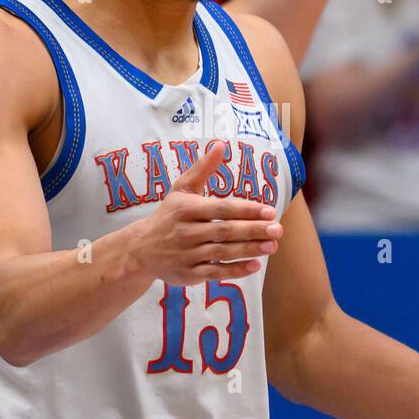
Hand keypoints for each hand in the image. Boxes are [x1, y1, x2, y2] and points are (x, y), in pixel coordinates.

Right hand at [132, 141, 281, 285]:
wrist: (140, 250)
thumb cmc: (168, 216)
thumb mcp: (181, 189)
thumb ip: (202, 168)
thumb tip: (220, 145)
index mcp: (186, 209)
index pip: (221, 209)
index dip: (246, 210)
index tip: (269, 210)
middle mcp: (186, 232)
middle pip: (225, 231)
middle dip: (253, 230)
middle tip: (278, 229)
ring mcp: (187, 254)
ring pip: (223, 252)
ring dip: (249, 250)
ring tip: (272, 246)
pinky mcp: (188, 274)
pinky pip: (215, 273)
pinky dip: (235, 271)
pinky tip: (255, 265)